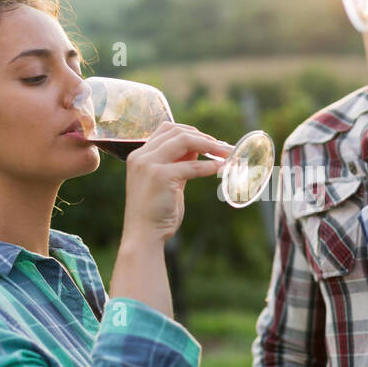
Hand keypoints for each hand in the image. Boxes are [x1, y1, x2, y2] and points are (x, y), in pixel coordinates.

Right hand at [121, 122, 231, 245]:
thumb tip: (197, 149)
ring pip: (185, 141)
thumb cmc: (156, 213)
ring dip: (210, 145)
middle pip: (177, 131)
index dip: (191, 132)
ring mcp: (149, 165)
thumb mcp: (167, 182)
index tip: (210, 142)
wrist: (143, 236)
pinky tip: (222, 169)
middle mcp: (141, 156)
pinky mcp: (161, 176)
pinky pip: (193, 166)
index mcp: (140, 155)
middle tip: (223, 147)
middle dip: (203, 137)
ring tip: (227, 153)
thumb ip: (178, 164)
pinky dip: (210, 166)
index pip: (166, 130)